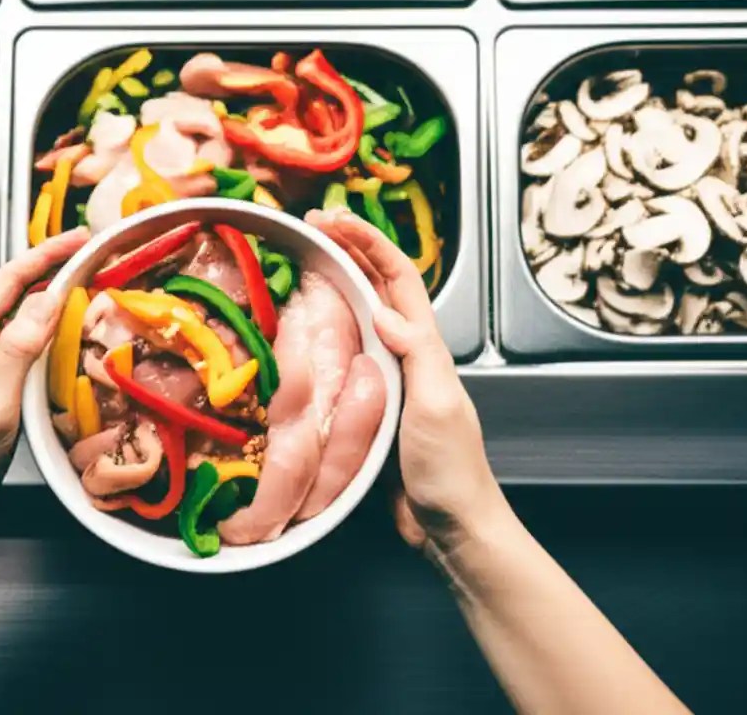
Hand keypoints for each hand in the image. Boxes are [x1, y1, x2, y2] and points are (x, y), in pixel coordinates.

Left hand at [0, 228, 89, 523]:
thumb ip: (19, 350)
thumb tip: (49, 299)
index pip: (10, 281)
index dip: (48, 254)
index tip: (83, 238)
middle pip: (16, 292)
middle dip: (56, 268)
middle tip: (99, 257)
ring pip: (22, 318)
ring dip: (56, 299)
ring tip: (94, 286)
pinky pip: (23, 346)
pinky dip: (51, 332)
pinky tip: (73, 336)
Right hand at [304, 210, 508, 551]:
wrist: (450, 527)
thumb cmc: (449, 470)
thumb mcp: (437, 406)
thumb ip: (417, 355)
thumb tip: (382, 308)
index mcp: (425, 348)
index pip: (397, 277)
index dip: (368, 241)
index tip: (332, 219)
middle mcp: (405, 356)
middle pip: (376, 289)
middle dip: (346, 251)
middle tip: (306, 230)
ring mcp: (387, 382)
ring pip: (357, 321)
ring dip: (332, 287)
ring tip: (297, 267)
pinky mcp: (368, 410)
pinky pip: (343, 362)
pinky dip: (322, 338)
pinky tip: (298, 338)